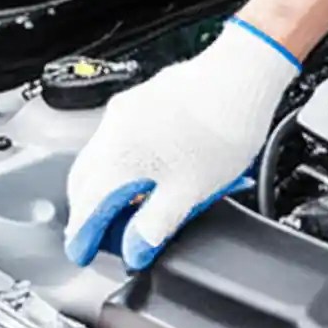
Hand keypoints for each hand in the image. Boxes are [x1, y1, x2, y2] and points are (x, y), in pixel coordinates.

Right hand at [64, 18, 298, 269]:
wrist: (244, 73)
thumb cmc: (224, 124)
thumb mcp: (192, 191)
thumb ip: (157, 224)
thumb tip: (135, 251)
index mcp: (118, 156)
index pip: (86, 207)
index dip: (83, 237)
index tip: (83, 254)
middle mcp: (112, 131)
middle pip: (86, 183)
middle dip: (93, 214)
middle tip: (110, 239)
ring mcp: (125, 112)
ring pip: (101, 161)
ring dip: (110, 190)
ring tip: (135, 213)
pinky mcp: (141, 102)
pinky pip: (119, 142)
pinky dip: (124, 167)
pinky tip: (149, 178)